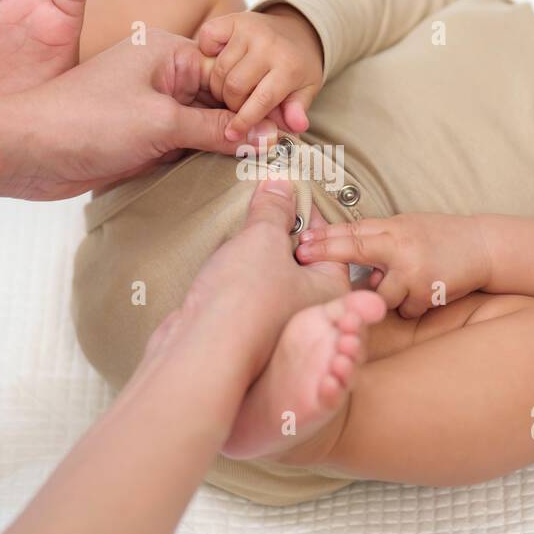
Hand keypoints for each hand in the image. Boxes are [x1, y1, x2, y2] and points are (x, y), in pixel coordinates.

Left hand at [2, 27, 275, 199]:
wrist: (27, 150)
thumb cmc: (86, 122)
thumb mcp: (162, 123)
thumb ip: (216, 130)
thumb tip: (265, 137)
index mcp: (167, 50)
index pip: (230, 74)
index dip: (258, 103)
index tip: (287, 131)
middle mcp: (161, 72)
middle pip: (221, 97)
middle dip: (246, 122)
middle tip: (282, 150)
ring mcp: (150, 104)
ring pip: (204, 122)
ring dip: (226, 142)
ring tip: (263, 164)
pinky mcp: (141, 134)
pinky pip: (184, 141)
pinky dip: (203, 154)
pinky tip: (228, 171)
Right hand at [142, 176, 359, 385]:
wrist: (203, 347)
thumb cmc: (245, 300)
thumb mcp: (263, 238)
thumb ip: (273, 210)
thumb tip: (281, 186)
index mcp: (330, 290)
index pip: (325, 240)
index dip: (303, 213)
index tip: (285, 193)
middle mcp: (308, 310)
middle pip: (297, 258)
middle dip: (275, 234)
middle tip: (260, 212)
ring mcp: (277, 323)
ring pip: (269, 276)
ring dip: (253, 256)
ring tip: (238, 240)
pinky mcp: (246, 329)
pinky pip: (246, 293)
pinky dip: (235, 277)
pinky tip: (222, 267)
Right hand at [195, 5, 324, 140]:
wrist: (298, 30)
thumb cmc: (298, 67)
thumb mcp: (305, 91)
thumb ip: (297, 110)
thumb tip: (296, 127)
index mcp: (289, 66)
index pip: (262, 100)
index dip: (244, 121)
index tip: (231, 133)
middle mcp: (268, 44)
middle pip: (234, 86)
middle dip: (231, 103)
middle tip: (237, 104)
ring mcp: (249, 28)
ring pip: (219, 69)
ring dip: (219, 84)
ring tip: (230, 87)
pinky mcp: (233, 18)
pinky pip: (207, 38)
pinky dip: (207, 51)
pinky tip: (219, 60)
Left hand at [294, 212, 491, 318]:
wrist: (484, 247)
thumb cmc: (441, 236)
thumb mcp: (408, 226)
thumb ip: (378, 237)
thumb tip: (341, 248)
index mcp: (395, 227)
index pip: (352, 231)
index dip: (324, 237)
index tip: (300, 241)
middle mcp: (401, 247)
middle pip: (355, 251)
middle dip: (326, 254)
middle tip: (302, 256)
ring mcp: (413, 271)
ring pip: (378, 294)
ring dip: (384, 293)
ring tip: (408, 280)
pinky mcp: (426, 293)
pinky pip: (404, 309)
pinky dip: (410, 304)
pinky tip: (426, 290)